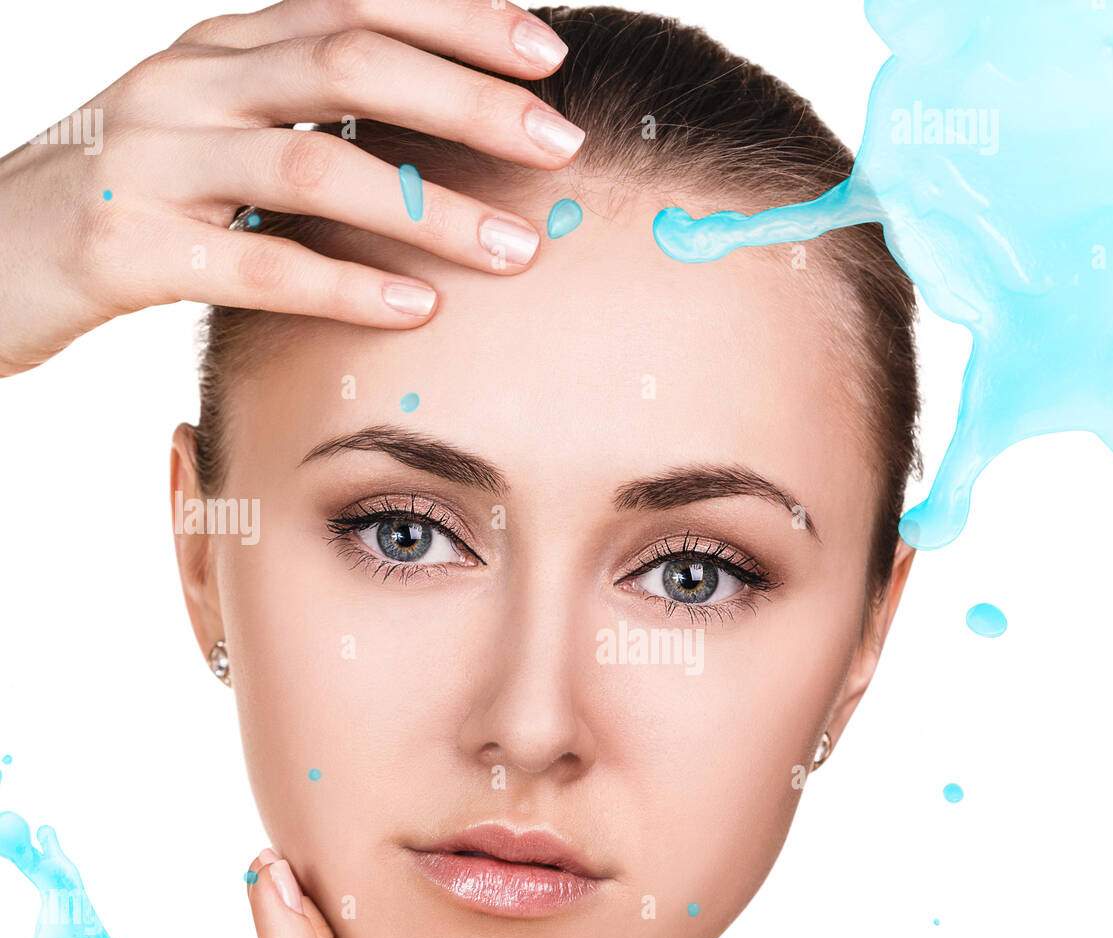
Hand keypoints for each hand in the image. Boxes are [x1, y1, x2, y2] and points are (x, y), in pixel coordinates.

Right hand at [0, 0, 580, 375]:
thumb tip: (431, 150)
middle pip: (348, 61)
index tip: (549, 49)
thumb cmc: (127, 204)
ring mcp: (152, 158)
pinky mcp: (125, 246)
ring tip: (518, 247)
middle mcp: (189, 82)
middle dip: (467, 97)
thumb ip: (302, 125)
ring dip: (429, 207)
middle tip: (560, 138)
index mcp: (220, 49)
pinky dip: (346, 283)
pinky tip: (418, 306)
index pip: (353, 3)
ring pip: (314, 161)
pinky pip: (258, 263)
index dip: (456, 18)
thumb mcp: (213, 138)